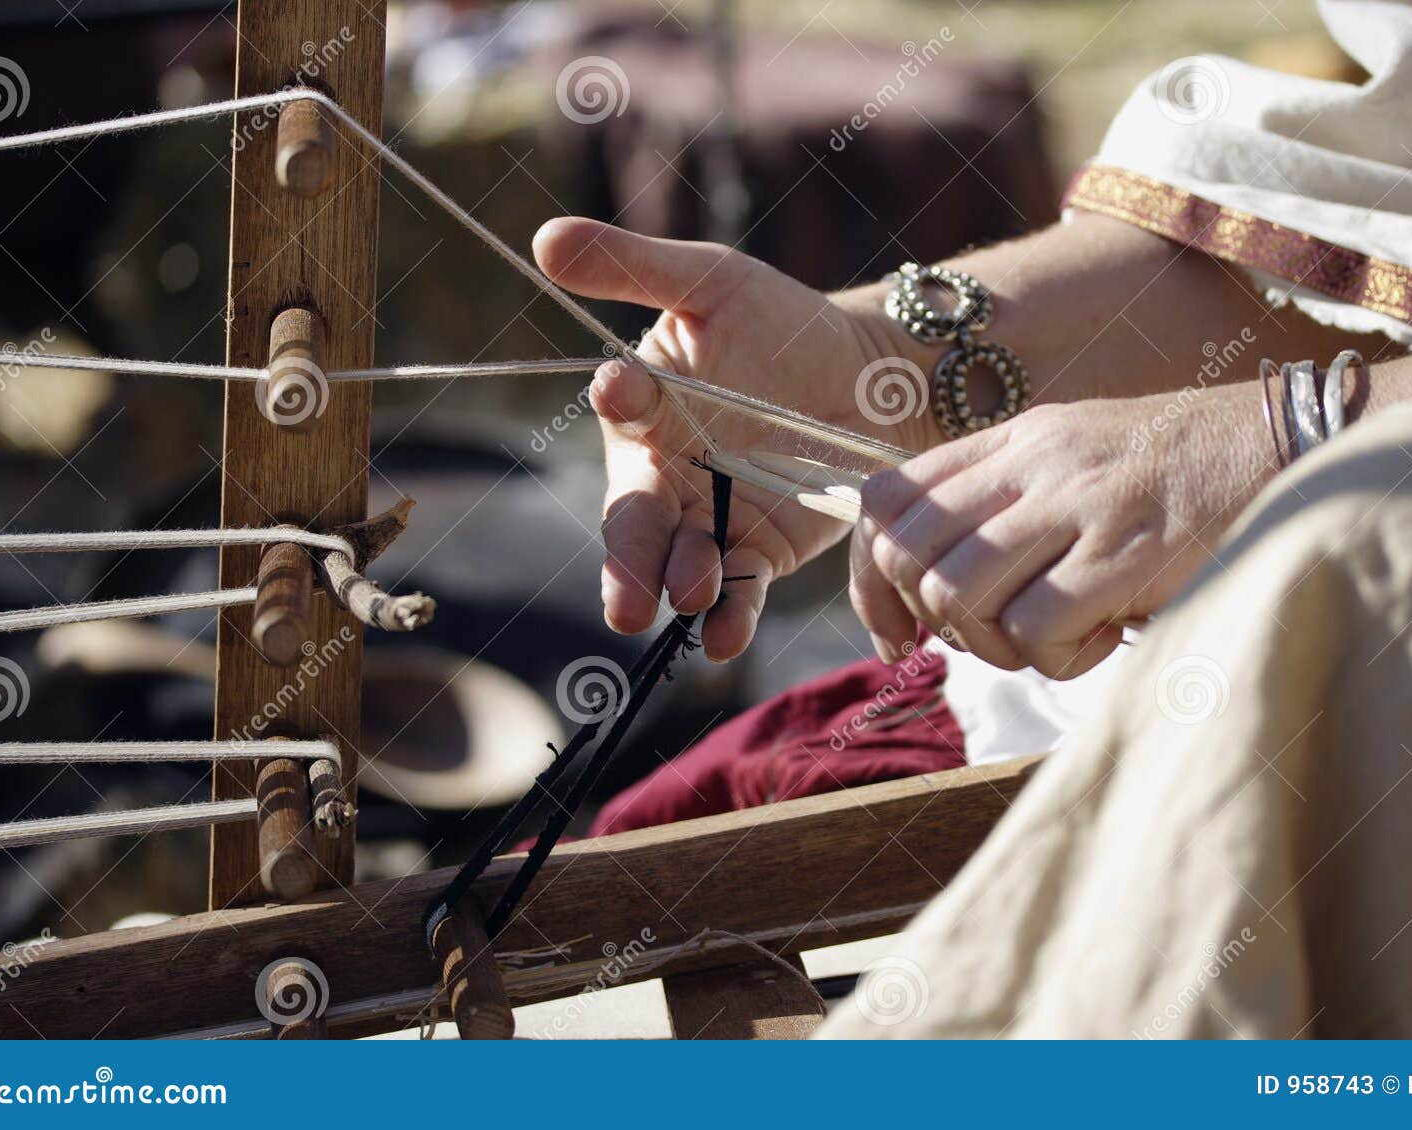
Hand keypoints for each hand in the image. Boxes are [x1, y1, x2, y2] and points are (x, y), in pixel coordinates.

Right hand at [533, 218, 935, 658]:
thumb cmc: (780, 323)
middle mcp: (664, 475)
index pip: (625, 412)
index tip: (623, 386)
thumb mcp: (711, 281)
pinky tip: (725, 638)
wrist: (868, 378)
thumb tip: (542, 238)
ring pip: (678, 564)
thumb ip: (633, 267)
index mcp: (644, 409)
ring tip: (692, 591)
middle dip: (628, 556)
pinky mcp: (757, 557)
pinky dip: (729, 620)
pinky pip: (737, 593)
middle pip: (635, 519)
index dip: (624, 401)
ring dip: (679, 583)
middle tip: (626, 595)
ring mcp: (708, 522)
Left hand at [850, 384, 1275, 676]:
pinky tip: (1102, 640)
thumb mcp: (1071, 460)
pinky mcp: (1125, 551)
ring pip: (960, 595)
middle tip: (992, 637)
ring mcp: (1076, 503)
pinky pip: (1036, 628)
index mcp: (1009, 442)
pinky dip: (1056, 657)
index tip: (898, 633)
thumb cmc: (1172, 472)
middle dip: (936, 622)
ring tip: (1052, 638)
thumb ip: (999, 504)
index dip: (871, 580)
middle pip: (910, 556)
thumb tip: (927, 591)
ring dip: (993, 645)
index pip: (885, 502)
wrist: (1281, 443)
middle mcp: (1031, 464)